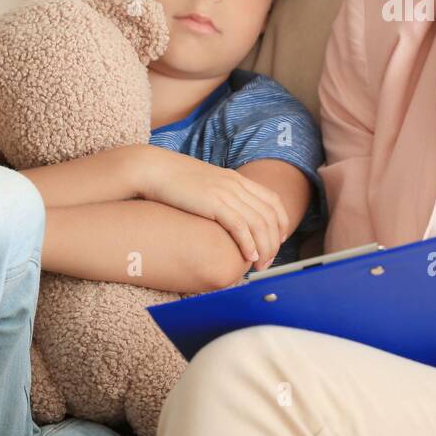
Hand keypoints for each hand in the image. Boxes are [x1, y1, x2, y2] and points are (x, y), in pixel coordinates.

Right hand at [142, 150, 289, 270]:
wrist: (153, 169)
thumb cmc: (174, 181)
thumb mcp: (206, 185)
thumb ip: (221, 196)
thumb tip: (226, 216)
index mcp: (237, 179)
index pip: (273, 201)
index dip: (282, 222)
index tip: (279, 240)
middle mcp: (236, 185)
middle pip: (270, 216)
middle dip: (274, 242)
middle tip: (270, 261)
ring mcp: (226, 193)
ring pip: (259, 223)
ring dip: (264, 248)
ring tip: (261, 265)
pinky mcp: (214, 203)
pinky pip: (240, 226)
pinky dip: (249, 244)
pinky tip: (249, 257)